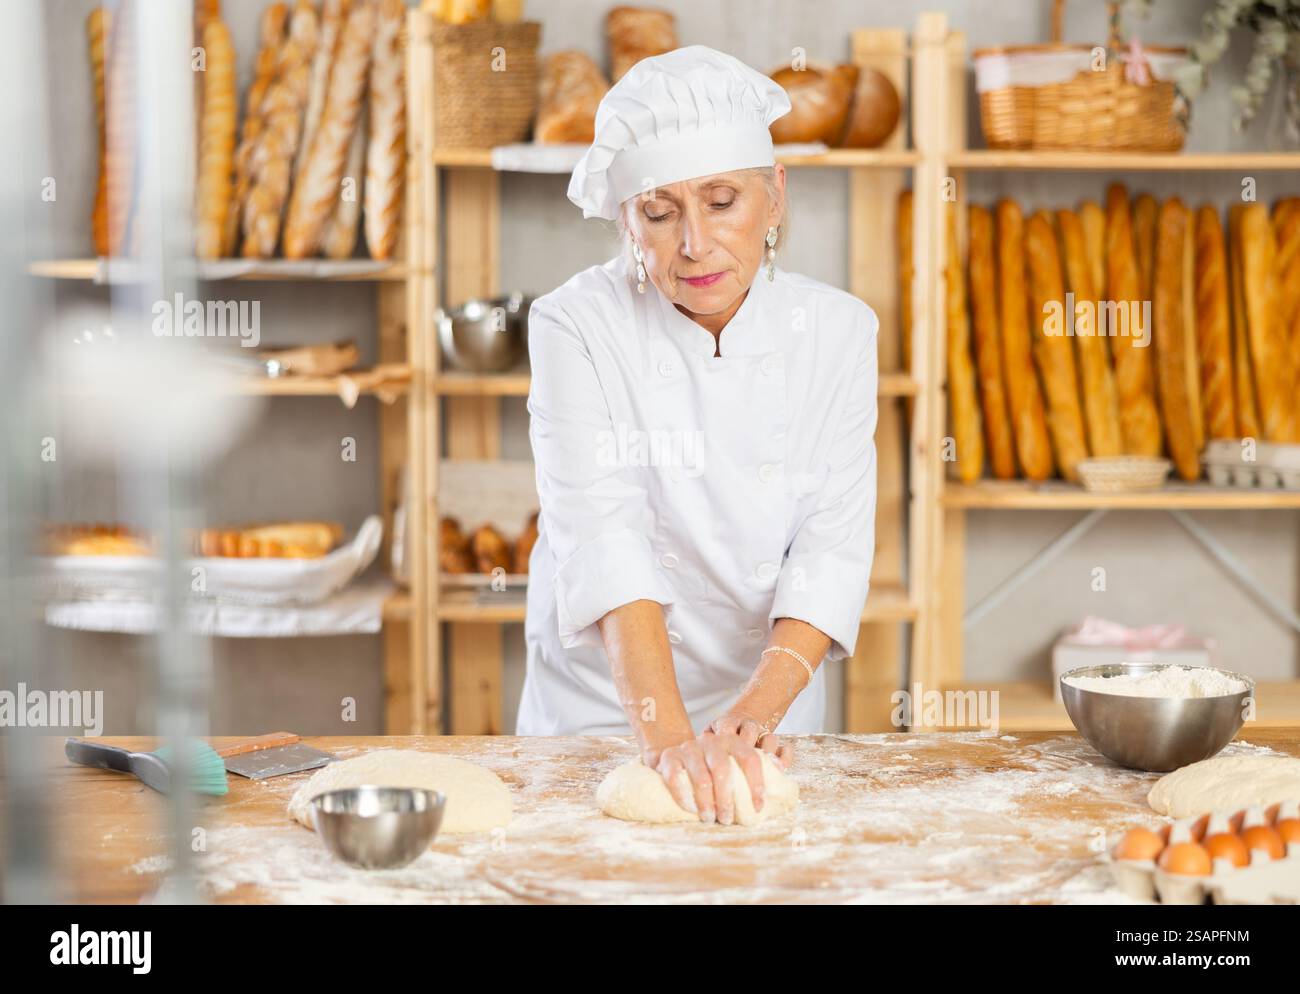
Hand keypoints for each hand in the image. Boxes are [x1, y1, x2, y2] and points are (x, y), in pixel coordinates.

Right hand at [647, 729, 768, 824]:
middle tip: (728, 819)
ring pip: (700, 777)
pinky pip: (675, 777)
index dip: (756, 783)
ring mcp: (688, 748)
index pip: (749, 758)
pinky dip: (684, 796)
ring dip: (706, 803)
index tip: (759, 807)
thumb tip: (780, 775)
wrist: (675, 756)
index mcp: (732, 741)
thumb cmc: (711, 768)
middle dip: (726, 799)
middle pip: (723, 769)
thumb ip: (750, 770)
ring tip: (710, 818)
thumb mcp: (732, 764)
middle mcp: (711, 741)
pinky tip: (690, 809)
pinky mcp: (668, 757)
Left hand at [709, 710, 794, 770]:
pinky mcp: (774, 743)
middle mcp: (746, 725)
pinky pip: (784, 747)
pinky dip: (785, 757)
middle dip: (748, 748)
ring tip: (764, 771)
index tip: (722, 757)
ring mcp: (762, 732)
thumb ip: (701, 747)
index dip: (726, 738)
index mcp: (727, 722)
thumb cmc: (717, 739)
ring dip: (767, 754)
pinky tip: (781, 769)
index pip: (727, 726)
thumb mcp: (707, 737)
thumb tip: (689, 765)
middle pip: (750, 731)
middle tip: (744, 768)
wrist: (738, 722)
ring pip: (769, 737)